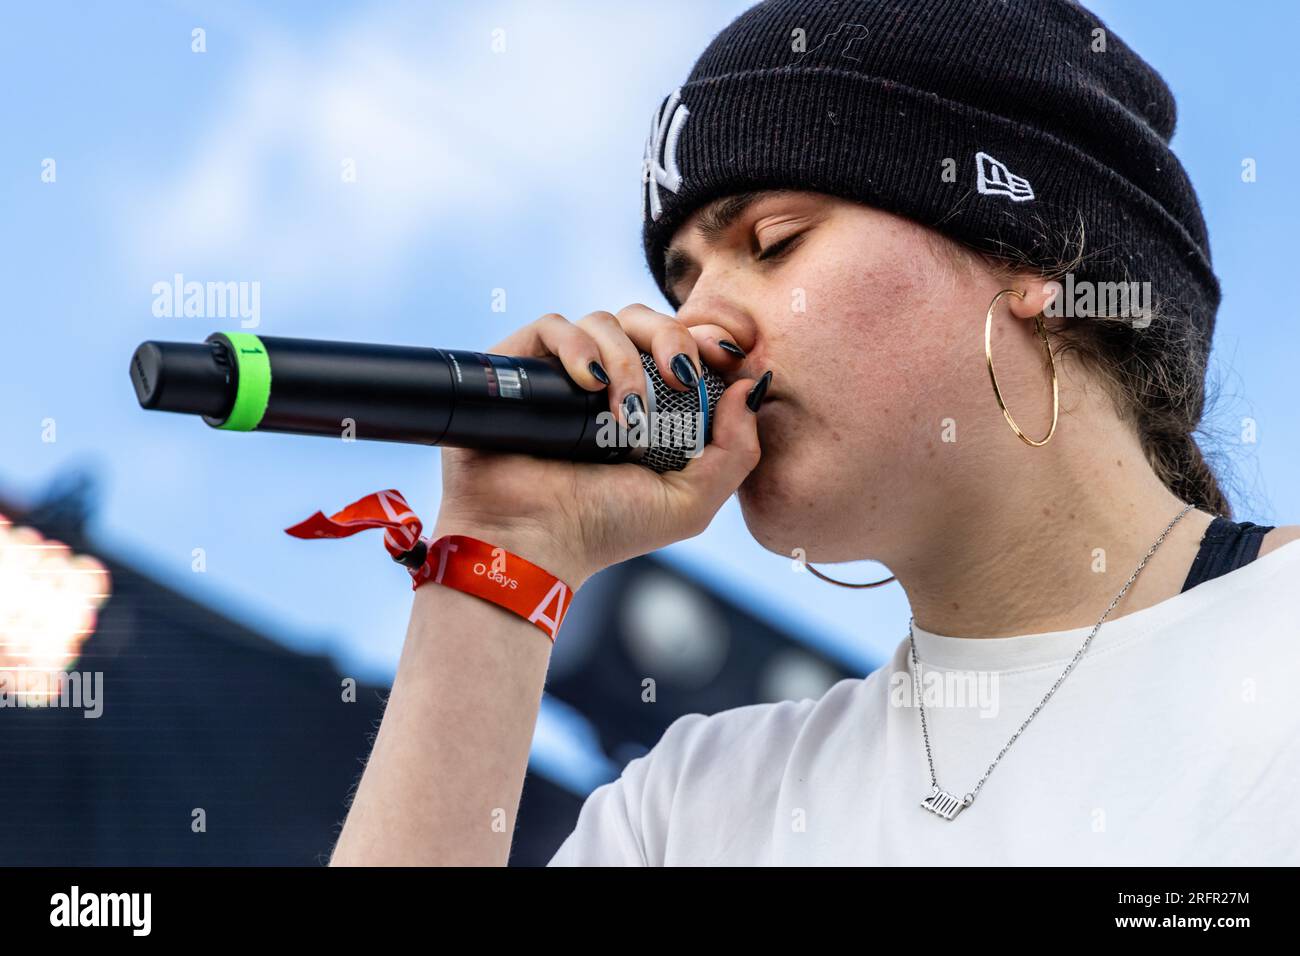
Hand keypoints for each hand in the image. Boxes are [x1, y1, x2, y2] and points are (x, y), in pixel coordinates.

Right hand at [433, 304, 766, 587]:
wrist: (534, 541)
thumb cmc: (606, 529)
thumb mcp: (691, 502)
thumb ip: (736, 452)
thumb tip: (751, 386)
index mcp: (647, 406)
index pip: (681, 345)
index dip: (706, 338)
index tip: (724, 357)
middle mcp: (603, 383)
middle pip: (646, 321)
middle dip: (672, 338)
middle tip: (680, 377)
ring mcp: (561, 374)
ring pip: (604, 321)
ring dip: (625, 359)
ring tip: (622, 413)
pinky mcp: (518, 367)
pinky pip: (552, 325)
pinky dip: (576, 346)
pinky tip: (586, 383)